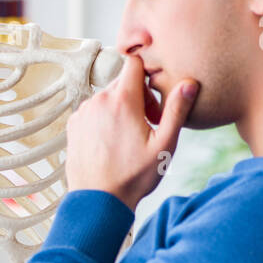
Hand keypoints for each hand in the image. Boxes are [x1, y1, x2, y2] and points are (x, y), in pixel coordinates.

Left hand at [64, 54, 197, 210]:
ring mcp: (83, 112)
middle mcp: (98, 100)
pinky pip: (93, 110)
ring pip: (107, 97)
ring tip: (129, 138)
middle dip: (137, 97)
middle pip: (122, 81)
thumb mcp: (165, 145)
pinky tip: (112, 143)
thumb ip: (177, 110)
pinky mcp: (74, 124)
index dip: (148, 77)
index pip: (134, 63)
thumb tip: (189, 82)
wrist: (98, 200)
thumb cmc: (134, 175)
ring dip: (119, 109)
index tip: (153, 102)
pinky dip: (104, 119)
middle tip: (147, 126)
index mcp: (122, 100)